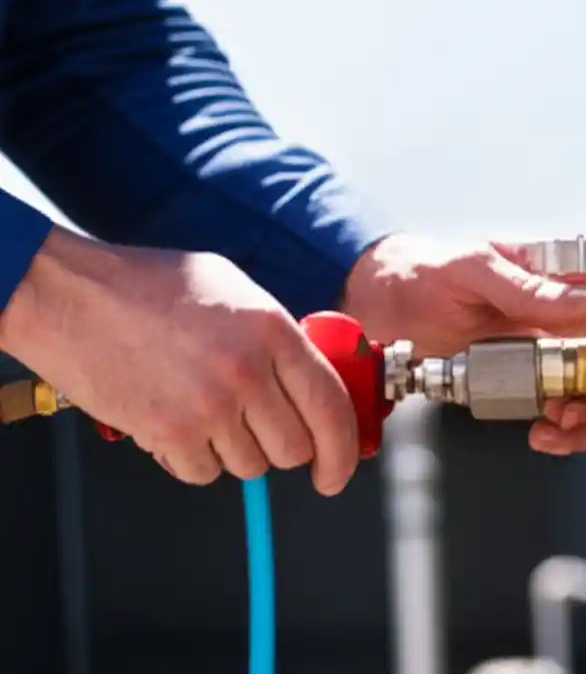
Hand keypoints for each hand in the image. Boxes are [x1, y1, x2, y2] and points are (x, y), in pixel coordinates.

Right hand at [0, 227, 358, 493]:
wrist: (69, 295)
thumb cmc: (148, 287)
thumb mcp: (234, 289)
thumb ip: (276, 336)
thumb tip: (309, 381)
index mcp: (274, 330)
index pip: (332, 408)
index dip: (342, 452)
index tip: (335, 473)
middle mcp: (248, 371)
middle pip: (293, 449)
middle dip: (280, 449)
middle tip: (253, 428)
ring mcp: (209, 406)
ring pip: (249, 465)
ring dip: (232, 449)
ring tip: (200, 406)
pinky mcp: (169, 433)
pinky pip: (202, 473)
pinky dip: (190, 458)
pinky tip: (172, 420)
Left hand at [342, 234, 585, 454]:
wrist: (380, 305)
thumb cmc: (423, 270)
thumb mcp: (470, 270)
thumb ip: (526, 288)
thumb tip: (582, 305)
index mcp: (560, 272)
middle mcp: (566, 311)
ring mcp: (555, 348)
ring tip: (564, 424)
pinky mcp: (536, 380)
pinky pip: (569, 410)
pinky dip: (565, 430)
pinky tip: (543, 432)